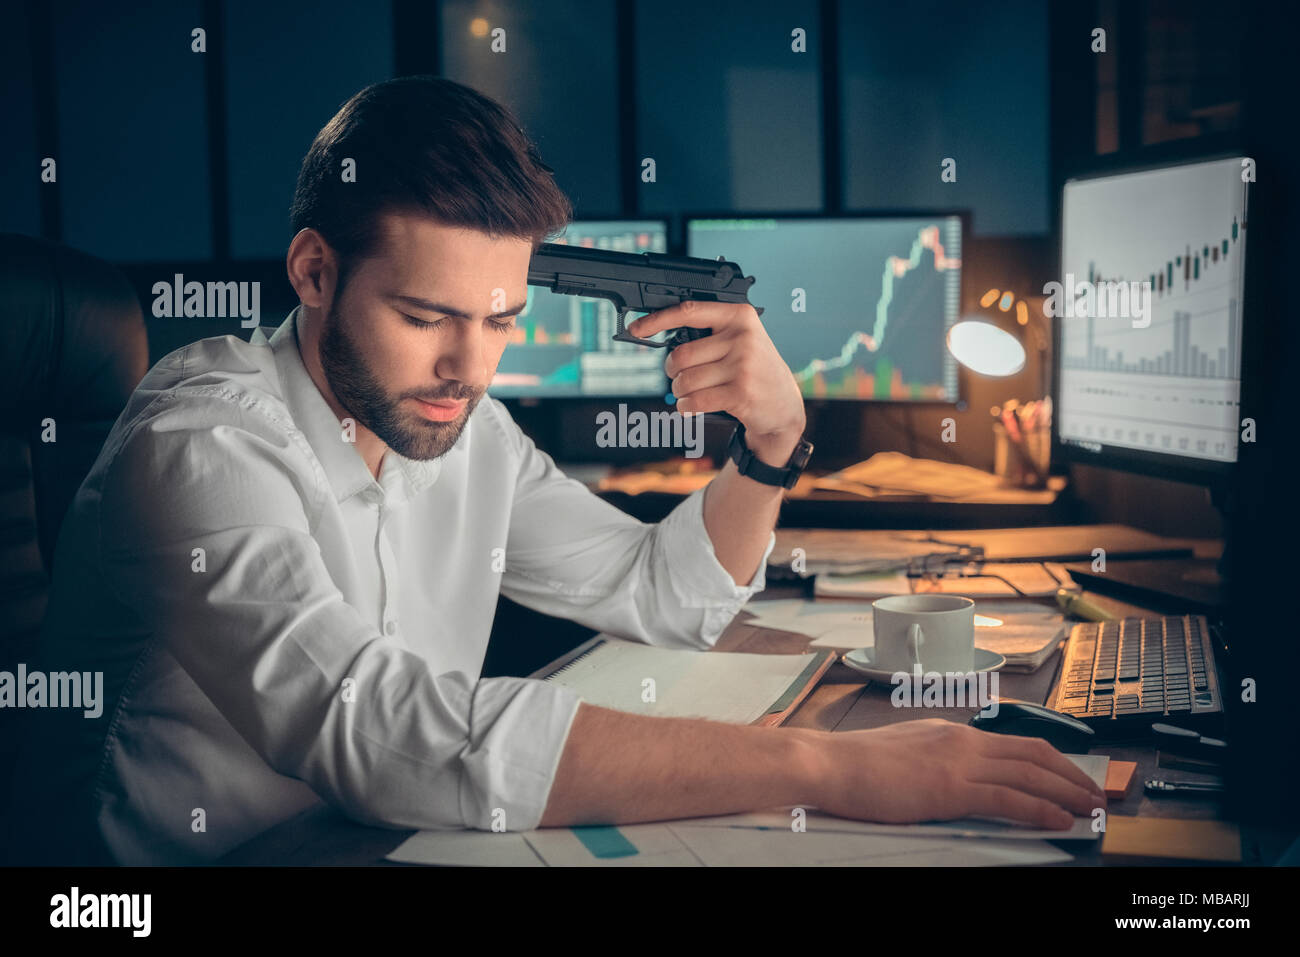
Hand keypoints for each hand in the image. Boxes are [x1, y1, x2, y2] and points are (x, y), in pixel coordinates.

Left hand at [627, 302, 804, 464]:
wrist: (784, 406)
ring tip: (689, 394)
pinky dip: (686, 408)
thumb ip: (709, 334)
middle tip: (678, 378)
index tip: (637, 329)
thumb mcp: (741, 342)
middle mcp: (743, 337)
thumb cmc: (755, 371)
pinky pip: (695, 400)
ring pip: (685, 380)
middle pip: (681, 355)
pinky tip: (691, 407)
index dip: (657, 320)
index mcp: (740, 316)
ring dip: (679, 392)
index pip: (689, 312)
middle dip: (672, 372)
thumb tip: (659, 333)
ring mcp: (743, 366)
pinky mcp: (741, 393)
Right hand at [808, 719, 1107, 828]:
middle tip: (1096, 791)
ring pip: (1029, 772)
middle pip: (1033, 752)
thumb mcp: (904, 753)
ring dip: (1067, 790)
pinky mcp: (950, 787)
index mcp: (950, 732)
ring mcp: (957, 761)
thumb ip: (934, 760)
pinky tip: (1060, 818)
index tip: (1070, 773)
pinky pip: (1008, 797)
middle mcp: (961, 740)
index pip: (1014, 741)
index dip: (1051, 758)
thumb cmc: (854, 764)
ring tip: (1091, 807)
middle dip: (1070, 773)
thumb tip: (951, 779)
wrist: (828, 762)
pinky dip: (1041, 807)